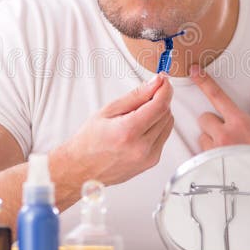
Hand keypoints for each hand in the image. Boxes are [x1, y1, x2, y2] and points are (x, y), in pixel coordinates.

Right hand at [59, 73, 174, 185]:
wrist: (81, 169)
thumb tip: (155, 83)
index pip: (160, 105)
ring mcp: (148, 157)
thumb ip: (136, 96)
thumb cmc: (88, 142)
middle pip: (166, 113)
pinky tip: (140, 127)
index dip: (165, 89)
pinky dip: (157, 127)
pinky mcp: (151, 162)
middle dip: (159, 100)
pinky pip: (164, 137)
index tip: (163, 80)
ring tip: (138, 114)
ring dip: (159, 113)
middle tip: (145, 95)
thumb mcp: (108, 111)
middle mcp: (141, 147)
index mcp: (128, 132)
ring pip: (168, 125)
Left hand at [189, 64, 249, 162]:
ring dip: (212, 141)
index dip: (204, 82)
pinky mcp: (212, 168)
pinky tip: (226, 163)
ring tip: (229, 151)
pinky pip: (203, 156)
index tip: (194, 71)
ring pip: (203, 138)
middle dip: (213, 123)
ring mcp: (217, 153)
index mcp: (240, 122)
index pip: (217, 96)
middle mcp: (225, 136)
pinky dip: (211, 157)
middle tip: (228, 134)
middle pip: (204, 118)